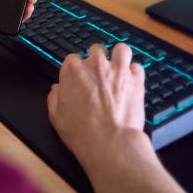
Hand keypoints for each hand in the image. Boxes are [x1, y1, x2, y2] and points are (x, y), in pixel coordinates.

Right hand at [47, 43, 149, 166]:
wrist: (110, 143)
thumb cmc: (82, 133)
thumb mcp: (56, 117)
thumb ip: (54, 98)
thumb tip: (56, 89)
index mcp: (72, 71)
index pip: (73, 59)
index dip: (77, 70)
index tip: (80, 79)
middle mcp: (95, 64)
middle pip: (96, 51)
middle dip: (97, 61)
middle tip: (99, 77)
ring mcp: (117, 69)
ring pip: (120, 50)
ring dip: (119, 57)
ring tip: (118, 69)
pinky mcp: (136, 79)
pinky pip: (137, 67)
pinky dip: (135, 73)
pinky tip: (131, 81)